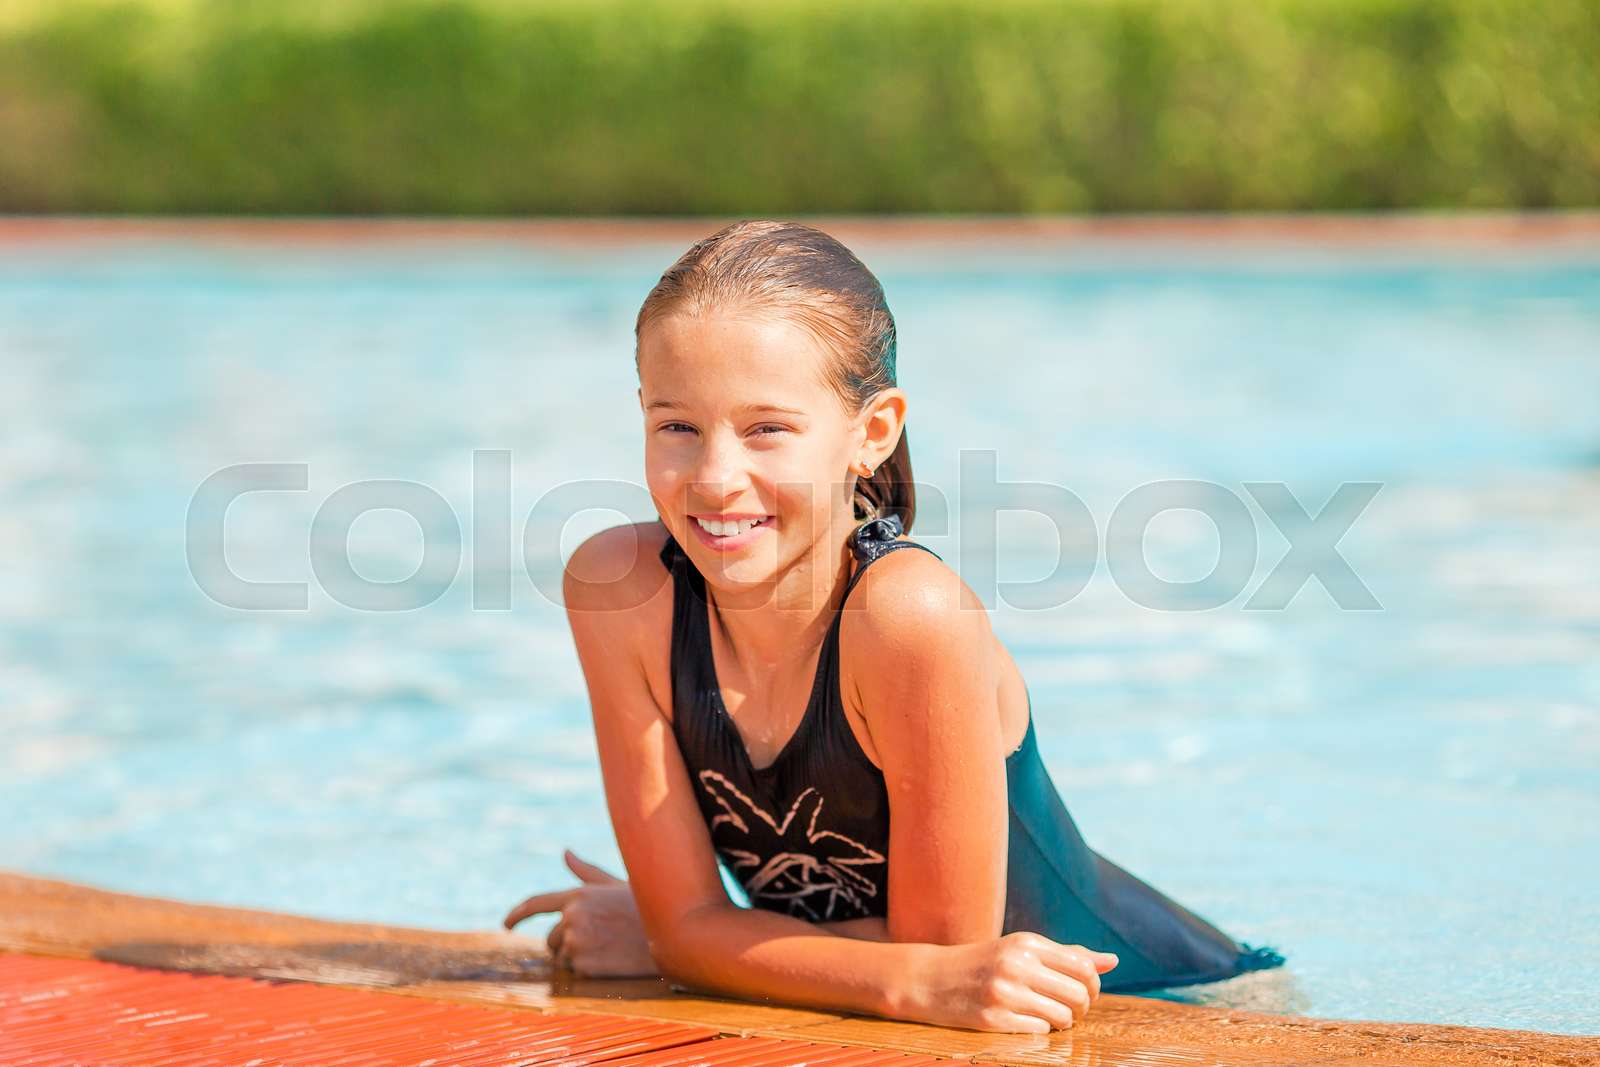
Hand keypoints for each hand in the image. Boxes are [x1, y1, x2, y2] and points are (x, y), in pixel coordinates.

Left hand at [502, 848, 660, 977]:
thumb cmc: (644, 907)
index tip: (506, 925)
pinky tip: (610, 959)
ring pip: (562, 957)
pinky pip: (574, 971)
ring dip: (578, 955)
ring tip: (608, 947)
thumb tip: (565, 852)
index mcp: (578, 895)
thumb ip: (585, 873)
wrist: (671, 935)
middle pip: (550, 938)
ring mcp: (576, 942)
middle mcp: (572, 917)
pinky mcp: (583, 965)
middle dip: (565, 942)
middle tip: (598, 940)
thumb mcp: (615, 885)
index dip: (517, 914)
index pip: (536, 903)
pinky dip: (588, 968)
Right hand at [898, 932, 1118, 1032]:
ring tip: (1050, 1016)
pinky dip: (1040, 1029)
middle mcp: (1016, 965)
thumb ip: (1067, 955)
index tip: (1083, 991)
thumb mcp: (1021, 949)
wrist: (931, 979)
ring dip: (1063, 1022)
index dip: (1093, 985)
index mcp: (1026, 943)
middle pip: (1079, 995)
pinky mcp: (992, 1019)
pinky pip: (1039, 1031)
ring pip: (1062, 1017)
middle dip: (1081, 1008)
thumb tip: (1113, 961)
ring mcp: (1003, 993)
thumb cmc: (985, 963)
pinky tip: (1026, 1020)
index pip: (1084, 967)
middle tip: (1069, 1009)